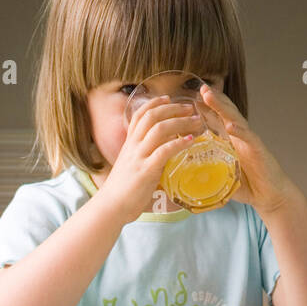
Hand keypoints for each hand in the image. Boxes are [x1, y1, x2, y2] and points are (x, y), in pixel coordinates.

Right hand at [100, 97, 203, 223]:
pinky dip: (179, 143)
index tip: (168, 97)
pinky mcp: (145, 171)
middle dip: (172, 109)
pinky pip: (163, 151)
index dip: (154, 103)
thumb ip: (146, 154)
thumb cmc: (124, 189)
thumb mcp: (132, 164)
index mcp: (129, 144)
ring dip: (180, 122)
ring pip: (159, 130)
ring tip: (195, 121)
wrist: (111, 208)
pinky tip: (190, 141)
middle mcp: (133, 146)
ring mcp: (138, 157)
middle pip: (152, 117)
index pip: (139, 115)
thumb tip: (165, 147)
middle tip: (190, 108)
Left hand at [198, 84, 295, 216]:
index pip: (217, 118)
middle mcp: (240, 136)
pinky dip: (240, 131)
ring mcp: (249, 141)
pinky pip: (249, 138)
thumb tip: (185, 169)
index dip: (206, 106)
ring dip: (221, 106)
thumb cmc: (247, 185)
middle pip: (225, 112)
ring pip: (235, 118)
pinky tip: (230, 126)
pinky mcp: (258, 150)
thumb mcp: (223, 172)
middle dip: (213, 99)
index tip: (191, 95)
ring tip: (209, 96)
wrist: (270, 196)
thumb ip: (208, 167)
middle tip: (200, 87)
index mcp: (231, 139)